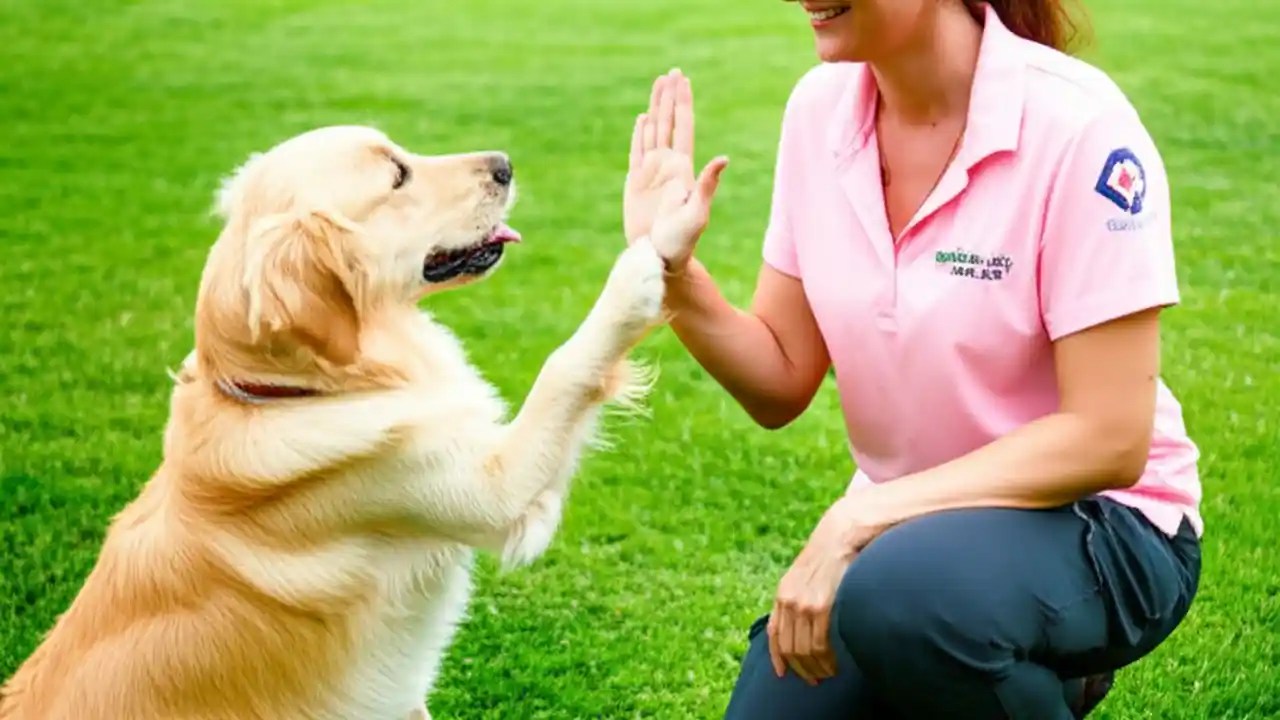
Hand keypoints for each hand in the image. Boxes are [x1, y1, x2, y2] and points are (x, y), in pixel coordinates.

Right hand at [624, 69, 728, 271]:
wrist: (659, 258)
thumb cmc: (682, 241)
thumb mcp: (698, 212)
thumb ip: (707, 184)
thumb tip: (724, 158)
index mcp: (682, 168)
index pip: (683, 126)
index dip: (682, 102)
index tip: (683, 80)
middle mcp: (668, 166)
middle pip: (668, 122)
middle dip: (669, 97)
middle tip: (672, 73)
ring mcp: (651, 173)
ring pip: (652, 131)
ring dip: (655, 108)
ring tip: (657, 86)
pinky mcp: (635, 183)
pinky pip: (637, 151)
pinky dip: (639, 134)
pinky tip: (643, 119)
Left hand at [767, 494, 887, 684]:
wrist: (839, 536)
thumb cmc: (827, 557)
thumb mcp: (804, 576)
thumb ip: (799, 597)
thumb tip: (801, 623)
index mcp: (782, 594)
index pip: (774, 634)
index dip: (778, 657)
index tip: (783, 674)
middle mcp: (788, 601)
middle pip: (789, 648)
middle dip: (801, 669)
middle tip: (814, 680)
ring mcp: (803, 605)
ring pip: (804, 651)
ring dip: (815, 669)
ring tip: (827, 675)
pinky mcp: (821, 606)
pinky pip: (819, 644)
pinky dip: (826, 661)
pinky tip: (834, 665)